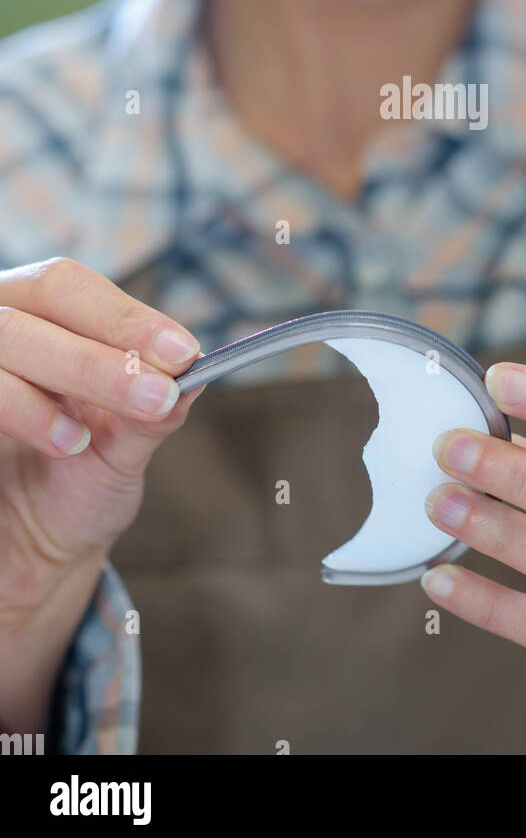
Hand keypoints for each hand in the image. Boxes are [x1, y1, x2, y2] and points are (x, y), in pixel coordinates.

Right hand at [0, 257, 202, 728]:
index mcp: (41, 311)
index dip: (123, 315)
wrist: (18, 550)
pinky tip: (57, 441)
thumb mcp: (122, 444)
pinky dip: (15, 409)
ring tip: (94, 431)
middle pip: (31, 307)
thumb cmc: (74, 479)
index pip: (73, 287)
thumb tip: (196, 368)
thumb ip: (147, 405)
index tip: (180, 353)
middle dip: (96, 351)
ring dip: (55, 380)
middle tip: (156, 388)